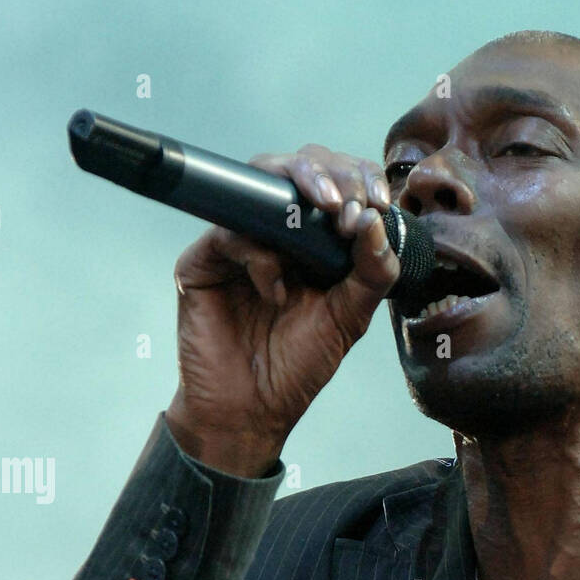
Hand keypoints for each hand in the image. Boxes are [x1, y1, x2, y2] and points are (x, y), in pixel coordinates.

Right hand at [165, 145, 399, 475]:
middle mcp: (274, 233)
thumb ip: (371, 273)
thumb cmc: (296, 368)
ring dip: (297, 191)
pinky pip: (229, 232)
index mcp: (313, 242)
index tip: (377, 201)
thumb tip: (376, 221)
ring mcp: (236, 242)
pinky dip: (259, 254)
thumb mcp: (348, 319)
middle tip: (345, 202)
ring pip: (259, 182)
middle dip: (329, 173)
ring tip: (325, 217)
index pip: (336, 184)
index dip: (357, 178)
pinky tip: (274, 289)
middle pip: (297, 167)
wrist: (249, 411)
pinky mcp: (201, 261)